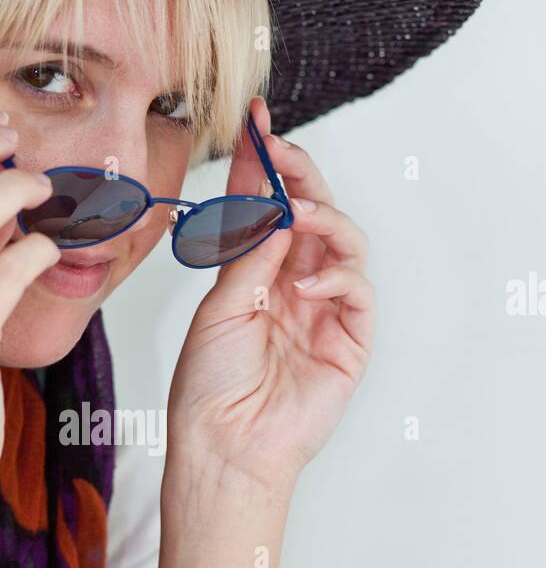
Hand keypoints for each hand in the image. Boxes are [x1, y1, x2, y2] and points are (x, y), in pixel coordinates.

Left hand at [164, 96, 374, 492]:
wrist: (224, 445)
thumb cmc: (209, 385)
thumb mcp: (220, 306)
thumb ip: (251, 254)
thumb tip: (276, 206)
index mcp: (254, 273)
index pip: (265, 206)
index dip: (262, 164)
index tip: (253, 123)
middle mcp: (291, 283)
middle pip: (310, 212)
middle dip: (298, 174)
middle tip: (279, 149)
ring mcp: (324, 309)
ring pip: (343, 240)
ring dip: (322, 218)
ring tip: (295, 216)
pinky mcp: (350, 339)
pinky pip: (357, 290)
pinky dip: (336, 276)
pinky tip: (306, 283)